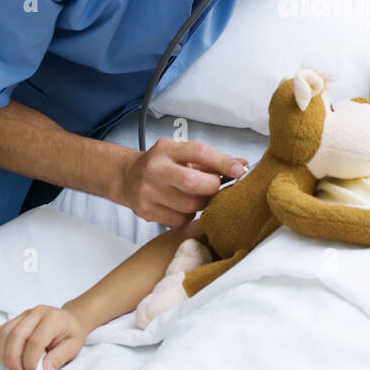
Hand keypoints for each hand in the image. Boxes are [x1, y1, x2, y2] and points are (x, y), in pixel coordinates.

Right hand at [0, 305, 88, 369]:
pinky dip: (0, 348)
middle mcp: (36, 313)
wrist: (71, 320)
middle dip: (13, 359)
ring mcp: (24, 314)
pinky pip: (0, 332)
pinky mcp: (15, 319)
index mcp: (53, 318)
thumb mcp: (72, 348)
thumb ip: (57, 360)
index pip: (36, 341)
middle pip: (16, 335)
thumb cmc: (71, 334)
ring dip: (5, 355)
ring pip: (5, 333)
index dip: (30, 361)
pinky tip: (7, 360)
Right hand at [117, 139, 247, 226]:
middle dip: (212, 187)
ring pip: (189, 205)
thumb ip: (211, 160)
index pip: (199, 152)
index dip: (222, 162)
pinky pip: (179, 220)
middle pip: (193, 182)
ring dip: (201, 203)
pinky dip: (187, 215)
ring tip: (196, 195)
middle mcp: (155, 169)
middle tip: (214, 186)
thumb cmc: (162, 164)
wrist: (127, 177)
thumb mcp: (182, 154)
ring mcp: (148, 191)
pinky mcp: (145, 211)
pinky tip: (181, 205)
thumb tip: (241, 165)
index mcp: (166, 149)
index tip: (239, 171)